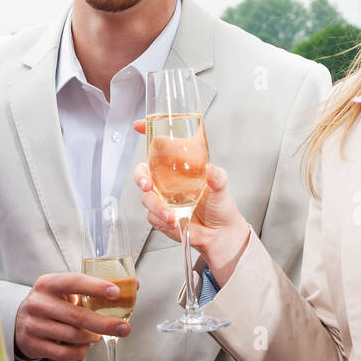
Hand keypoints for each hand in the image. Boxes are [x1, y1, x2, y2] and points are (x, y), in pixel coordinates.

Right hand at [14, 272, 130, 360]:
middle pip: (78, 315)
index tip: (115, 292)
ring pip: (73, 335)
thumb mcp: (62, 289)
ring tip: (97, 334)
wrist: (20, 321)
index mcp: (48, 283)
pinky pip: (65, 353)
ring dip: (92, 336)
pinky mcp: (33, 344)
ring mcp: (34, 324)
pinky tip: (84, 345)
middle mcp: (38, 303)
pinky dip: (80, 351)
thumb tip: (131, 287)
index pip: (75, 282)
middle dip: (105, 323)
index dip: (96, 287)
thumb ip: (90, 288)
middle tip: (123, 327)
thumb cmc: (49, 302)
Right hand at [132, 118, 250, 284]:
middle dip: (140, 177)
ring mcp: (162, 198)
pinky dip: (161, 220)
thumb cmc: (219, 206)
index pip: (159, 146)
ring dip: (157, 207)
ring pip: (146, 198)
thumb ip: (217, 178)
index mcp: (179, 167)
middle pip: (142, 171)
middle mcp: (167, 181)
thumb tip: (212, 171)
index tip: (139, 125)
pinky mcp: (160, 216)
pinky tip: (174, 222)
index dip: (146, 133)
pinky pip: (151, 216)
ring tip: (171, 216)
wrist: (219, 235)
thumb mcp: (221, 187)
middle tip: (148, 185)